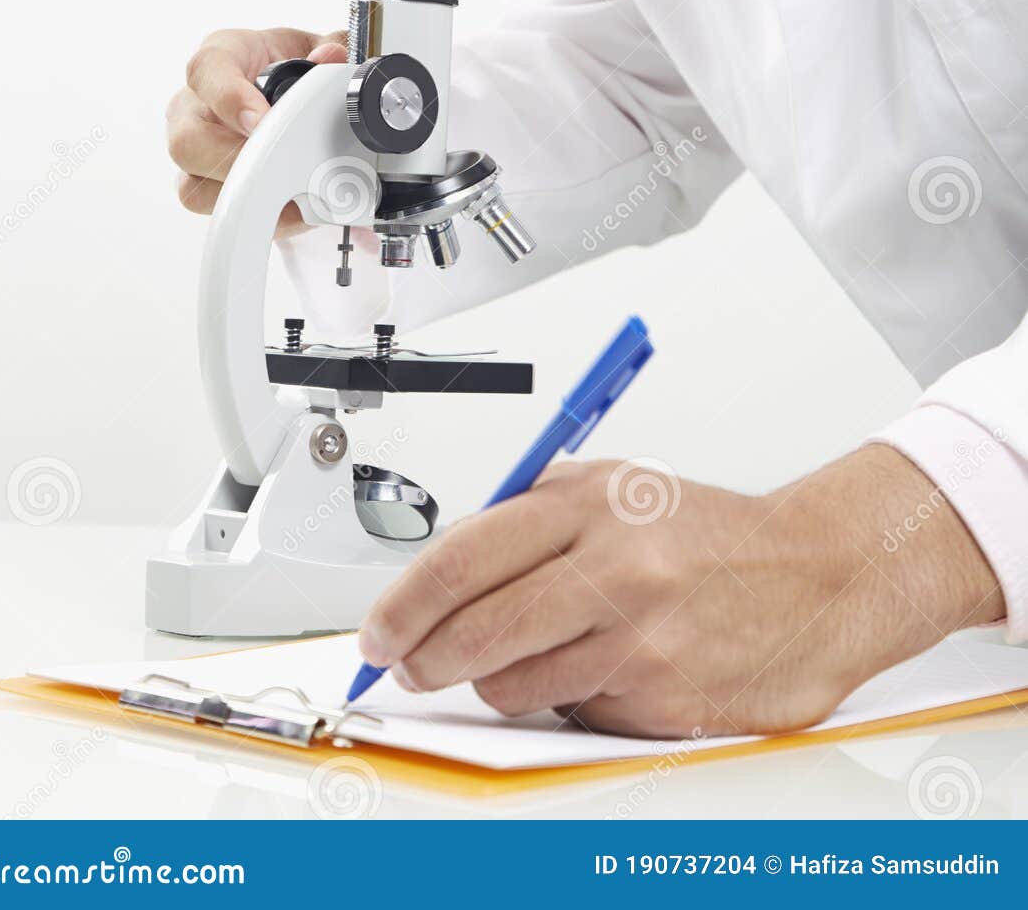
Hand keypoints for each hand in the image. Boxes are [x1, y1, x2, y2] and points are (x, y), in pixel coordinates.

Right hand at [166, 25, 347, 237]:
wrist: (286, 90)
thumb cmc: (286, 67)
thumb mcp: (311, 47)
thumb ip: (328, 48)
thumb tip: (331, 56)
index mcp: (218, 58)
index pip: (206, 72)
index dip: (229, 99)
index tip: (260, 121)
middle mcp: (193, 105)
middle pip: (187, 140)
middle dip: (235, 161)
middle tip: (277, 167)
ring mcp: (194, 149)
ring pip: (191, 185)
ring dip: (243, 195)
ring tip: (290, 196)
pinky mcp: (204, 184)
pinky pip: (216, 210)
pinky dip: (255, 216)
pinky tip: (290, 211)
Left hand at [357, 446, 1003, 737]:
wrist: (820, 578)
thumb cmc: (712, 535)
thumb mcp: (619, 486)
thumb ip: (530, 512)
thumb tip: (443, 564)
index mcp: (591, 503)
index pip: (463, 558)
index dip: (404, 604)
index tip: (380, 629)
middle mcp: (614, 567)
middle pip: (476, 631)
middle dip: (425, 657)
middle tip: (410, 663)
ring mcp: (640, 639)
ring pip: (513, 683)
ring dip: (496, 679)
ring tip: (530, 652)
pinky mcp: (662, 699)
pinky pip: (571, 713)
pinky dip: (564, 698)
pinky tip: (598, 666)